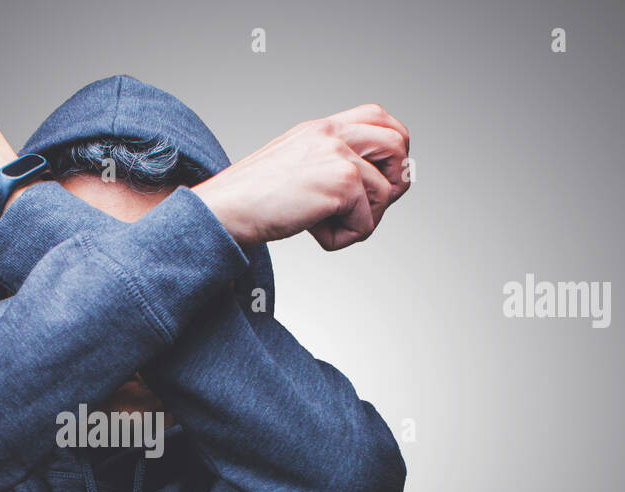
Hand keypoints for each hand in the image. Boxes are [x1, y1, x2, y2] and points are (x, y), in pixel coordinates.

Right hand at [191, 104, 410, 250]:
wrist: (225, 210)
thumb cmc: (250, 199)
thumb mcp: (293, 166)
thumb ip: (327, 163)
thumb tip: (366, 183)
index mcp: (322, 128)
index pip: (380, 119)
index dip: (390, 152)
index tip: (375, 180)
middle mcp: (333, 133)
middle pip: (399, 145)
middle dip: (394, 183)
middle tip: (365, 208)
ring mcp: (340, 154)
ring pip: (386, 193)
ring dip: (362, 220)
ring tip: (325, 223)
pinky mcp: (343, 182)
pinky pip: (366, 223)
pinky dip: (342, 238)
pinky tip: (314, 231)